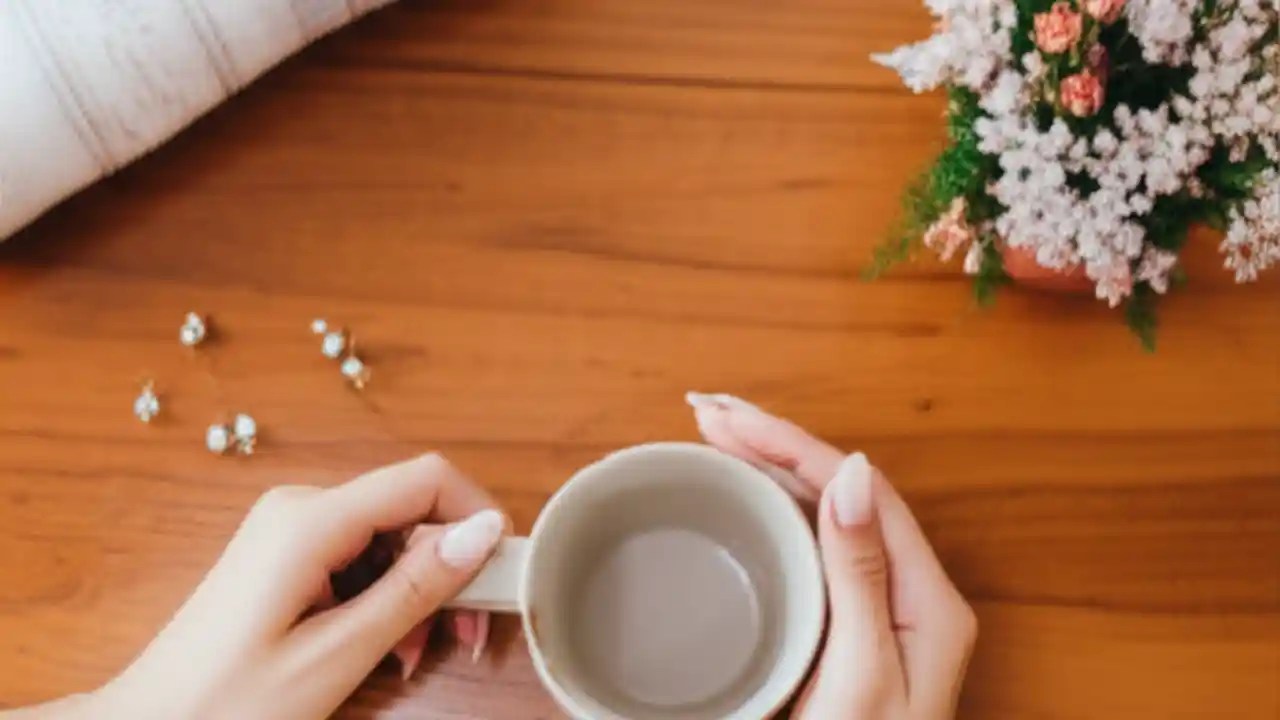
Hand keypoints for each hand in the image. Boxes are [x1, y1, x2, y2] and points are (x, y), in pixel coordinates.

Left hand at [84, 454, 505, 719]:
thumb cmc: (226, 704)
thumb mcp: (336, 653)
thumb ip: (414, 588)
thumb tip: (483, 533)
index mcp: (310, 519)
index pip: (426, 478)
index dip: (477, 517)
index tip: (501, 577)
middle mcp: (301, 506)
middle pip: (410, 509)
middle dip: (449, 568)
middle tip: (466, 639)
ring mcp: (290, 527)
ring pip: (390, 536)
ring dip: (417, 590)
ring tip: (411, 655)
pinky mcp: (286, 552)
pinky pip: (359, 555)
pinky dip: (384, 596)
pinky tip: (381, 643)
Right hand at [688, 394, 977, 718]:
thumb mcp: (863, 674)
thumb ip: (860, 575)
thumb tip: (850, 472)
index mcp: (927, 598)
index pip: (860, 489)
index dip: (794, 443)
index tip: (733, 419)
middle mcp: (907, 591)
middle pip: (841, 489)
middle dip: (774, 441)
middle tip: (708, 412)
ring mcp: (877, 606)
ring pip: (824, 511)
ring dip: (771, 466)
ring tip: (717, 433)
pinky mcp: (846, 625)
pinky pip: (812, 547)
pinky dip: (772, 508)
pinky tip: (742, 492)